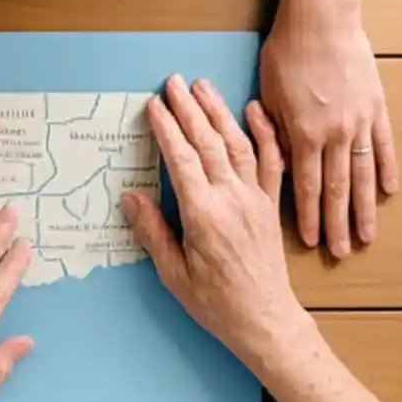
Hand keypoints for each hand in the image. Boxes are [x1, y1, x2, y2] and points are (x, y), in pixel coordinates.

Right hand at [121, 75, 308, 369]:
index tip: (153, 105)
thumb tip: (130, 196)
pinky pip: (271, 160)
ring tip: (202, 86)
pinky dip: (263, 132)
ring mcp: (255, 199)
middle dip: (188, 109)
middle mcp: (232, 200)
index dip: (166, 129)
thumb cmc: (215, 303)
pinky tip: (253, 109)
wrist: (264, 319)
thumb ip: (153, 232)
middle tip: (172, 82)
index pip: (182, 159)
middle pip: (208, 143)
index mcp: (204, 216)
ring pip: (237, 144)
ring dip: (219, 111)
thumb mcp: (173, 274)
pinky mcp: (270, 204)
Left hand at [259, 4, 398, 258]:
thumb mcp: (268, 94)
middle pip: (337, 189)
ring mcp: (359, 121)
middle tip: (340, 254)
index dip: (308, 217)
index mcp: (302, 134)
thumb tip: (277, 163)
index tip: (310, 243)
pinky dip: (386, 169)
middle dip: (337, 225)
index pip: (305, 187)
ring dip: (365, 208)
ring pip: (362, 174)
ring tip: (367, 237)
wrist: (321, 18)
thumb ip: (275, 132)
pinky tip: (389, 192)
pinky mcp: (376, 106)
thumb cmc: (286, 52)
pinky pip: (383, 144)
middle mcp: (333, 134)